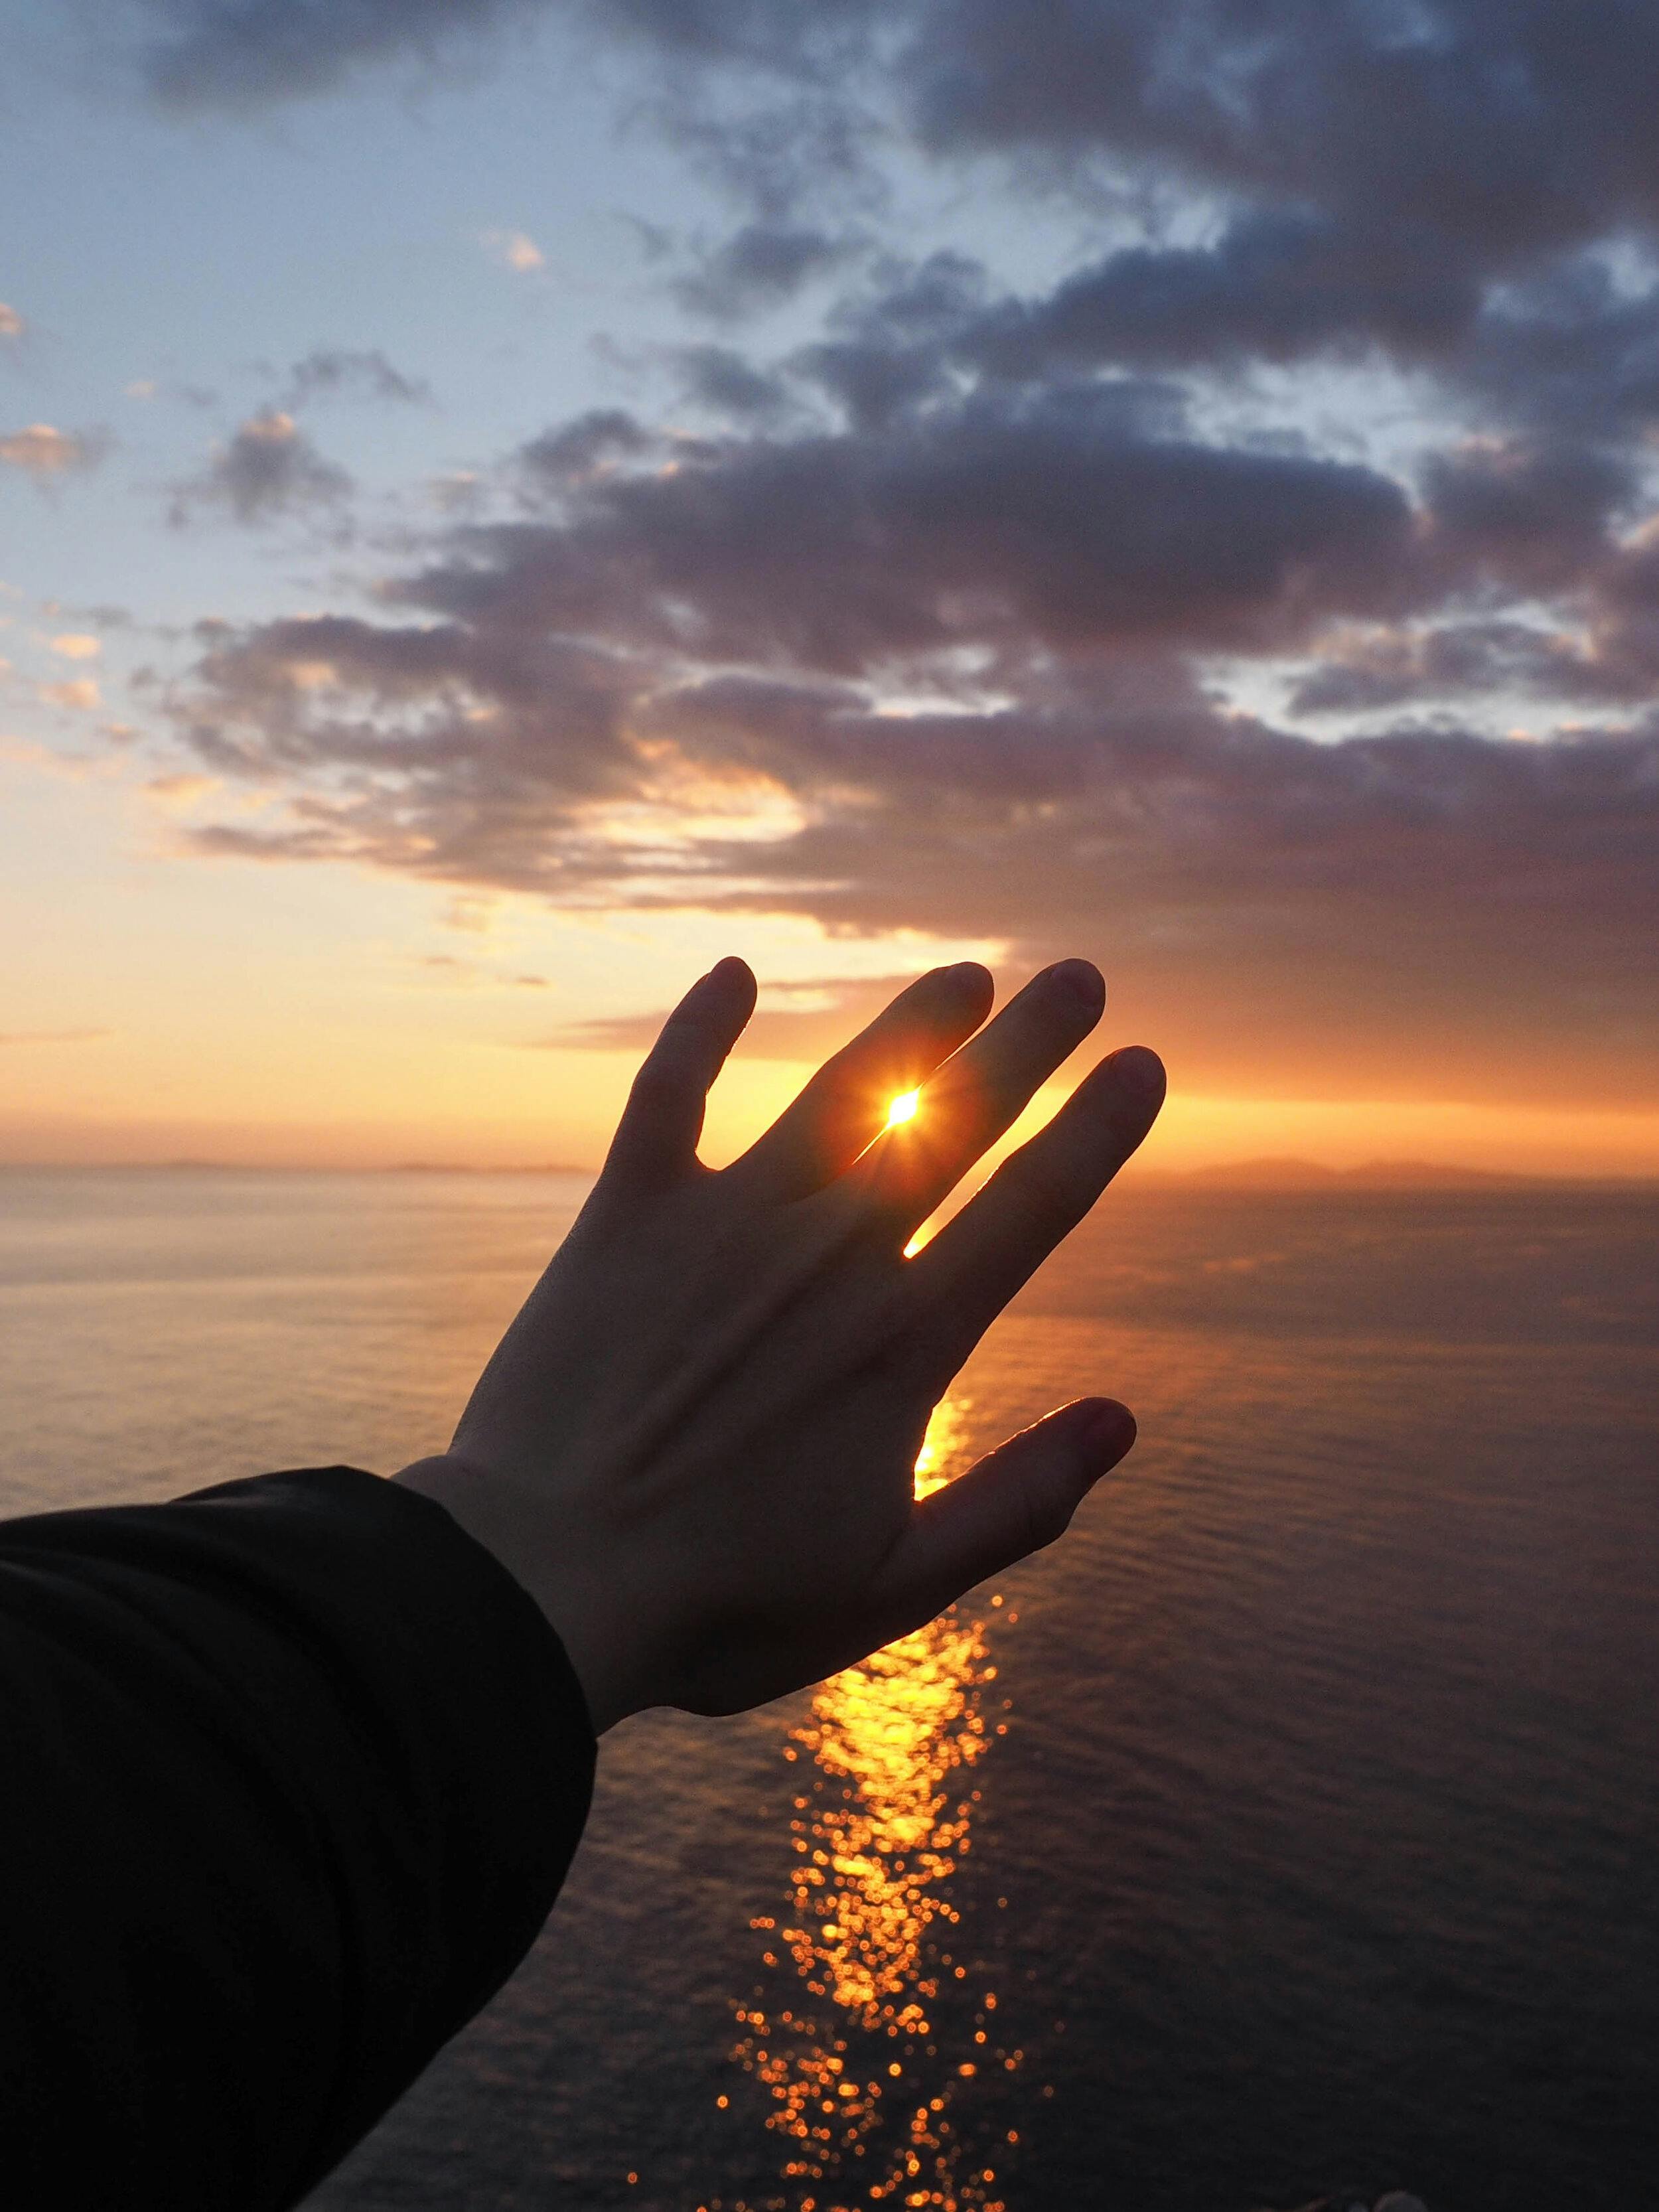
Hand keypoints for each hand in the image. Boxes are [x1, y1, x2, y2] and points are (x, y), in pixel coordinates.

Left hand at [396, 958, 1164, 1729]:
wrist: (543, 1583)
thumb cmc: (719, 1604)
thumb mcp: (893, 1586)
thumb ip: (1018, 1504)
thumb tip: (1124, 1420)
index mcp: (904, 1344)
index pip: (1031, 1210)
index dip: (1097, 1131)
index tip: (1144, 1064)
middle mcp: (830, 1259)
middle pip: (953, 1124)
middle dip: (1029, 1046)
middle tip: (1083, 976)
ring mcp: (726, 1227)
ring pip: (838, 1093)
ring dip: (910, 1026)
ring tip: (966, 976)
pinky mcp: (627, 1217)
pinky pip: (667, 1096)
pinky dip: (699, 1031)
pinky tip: (732, 973)